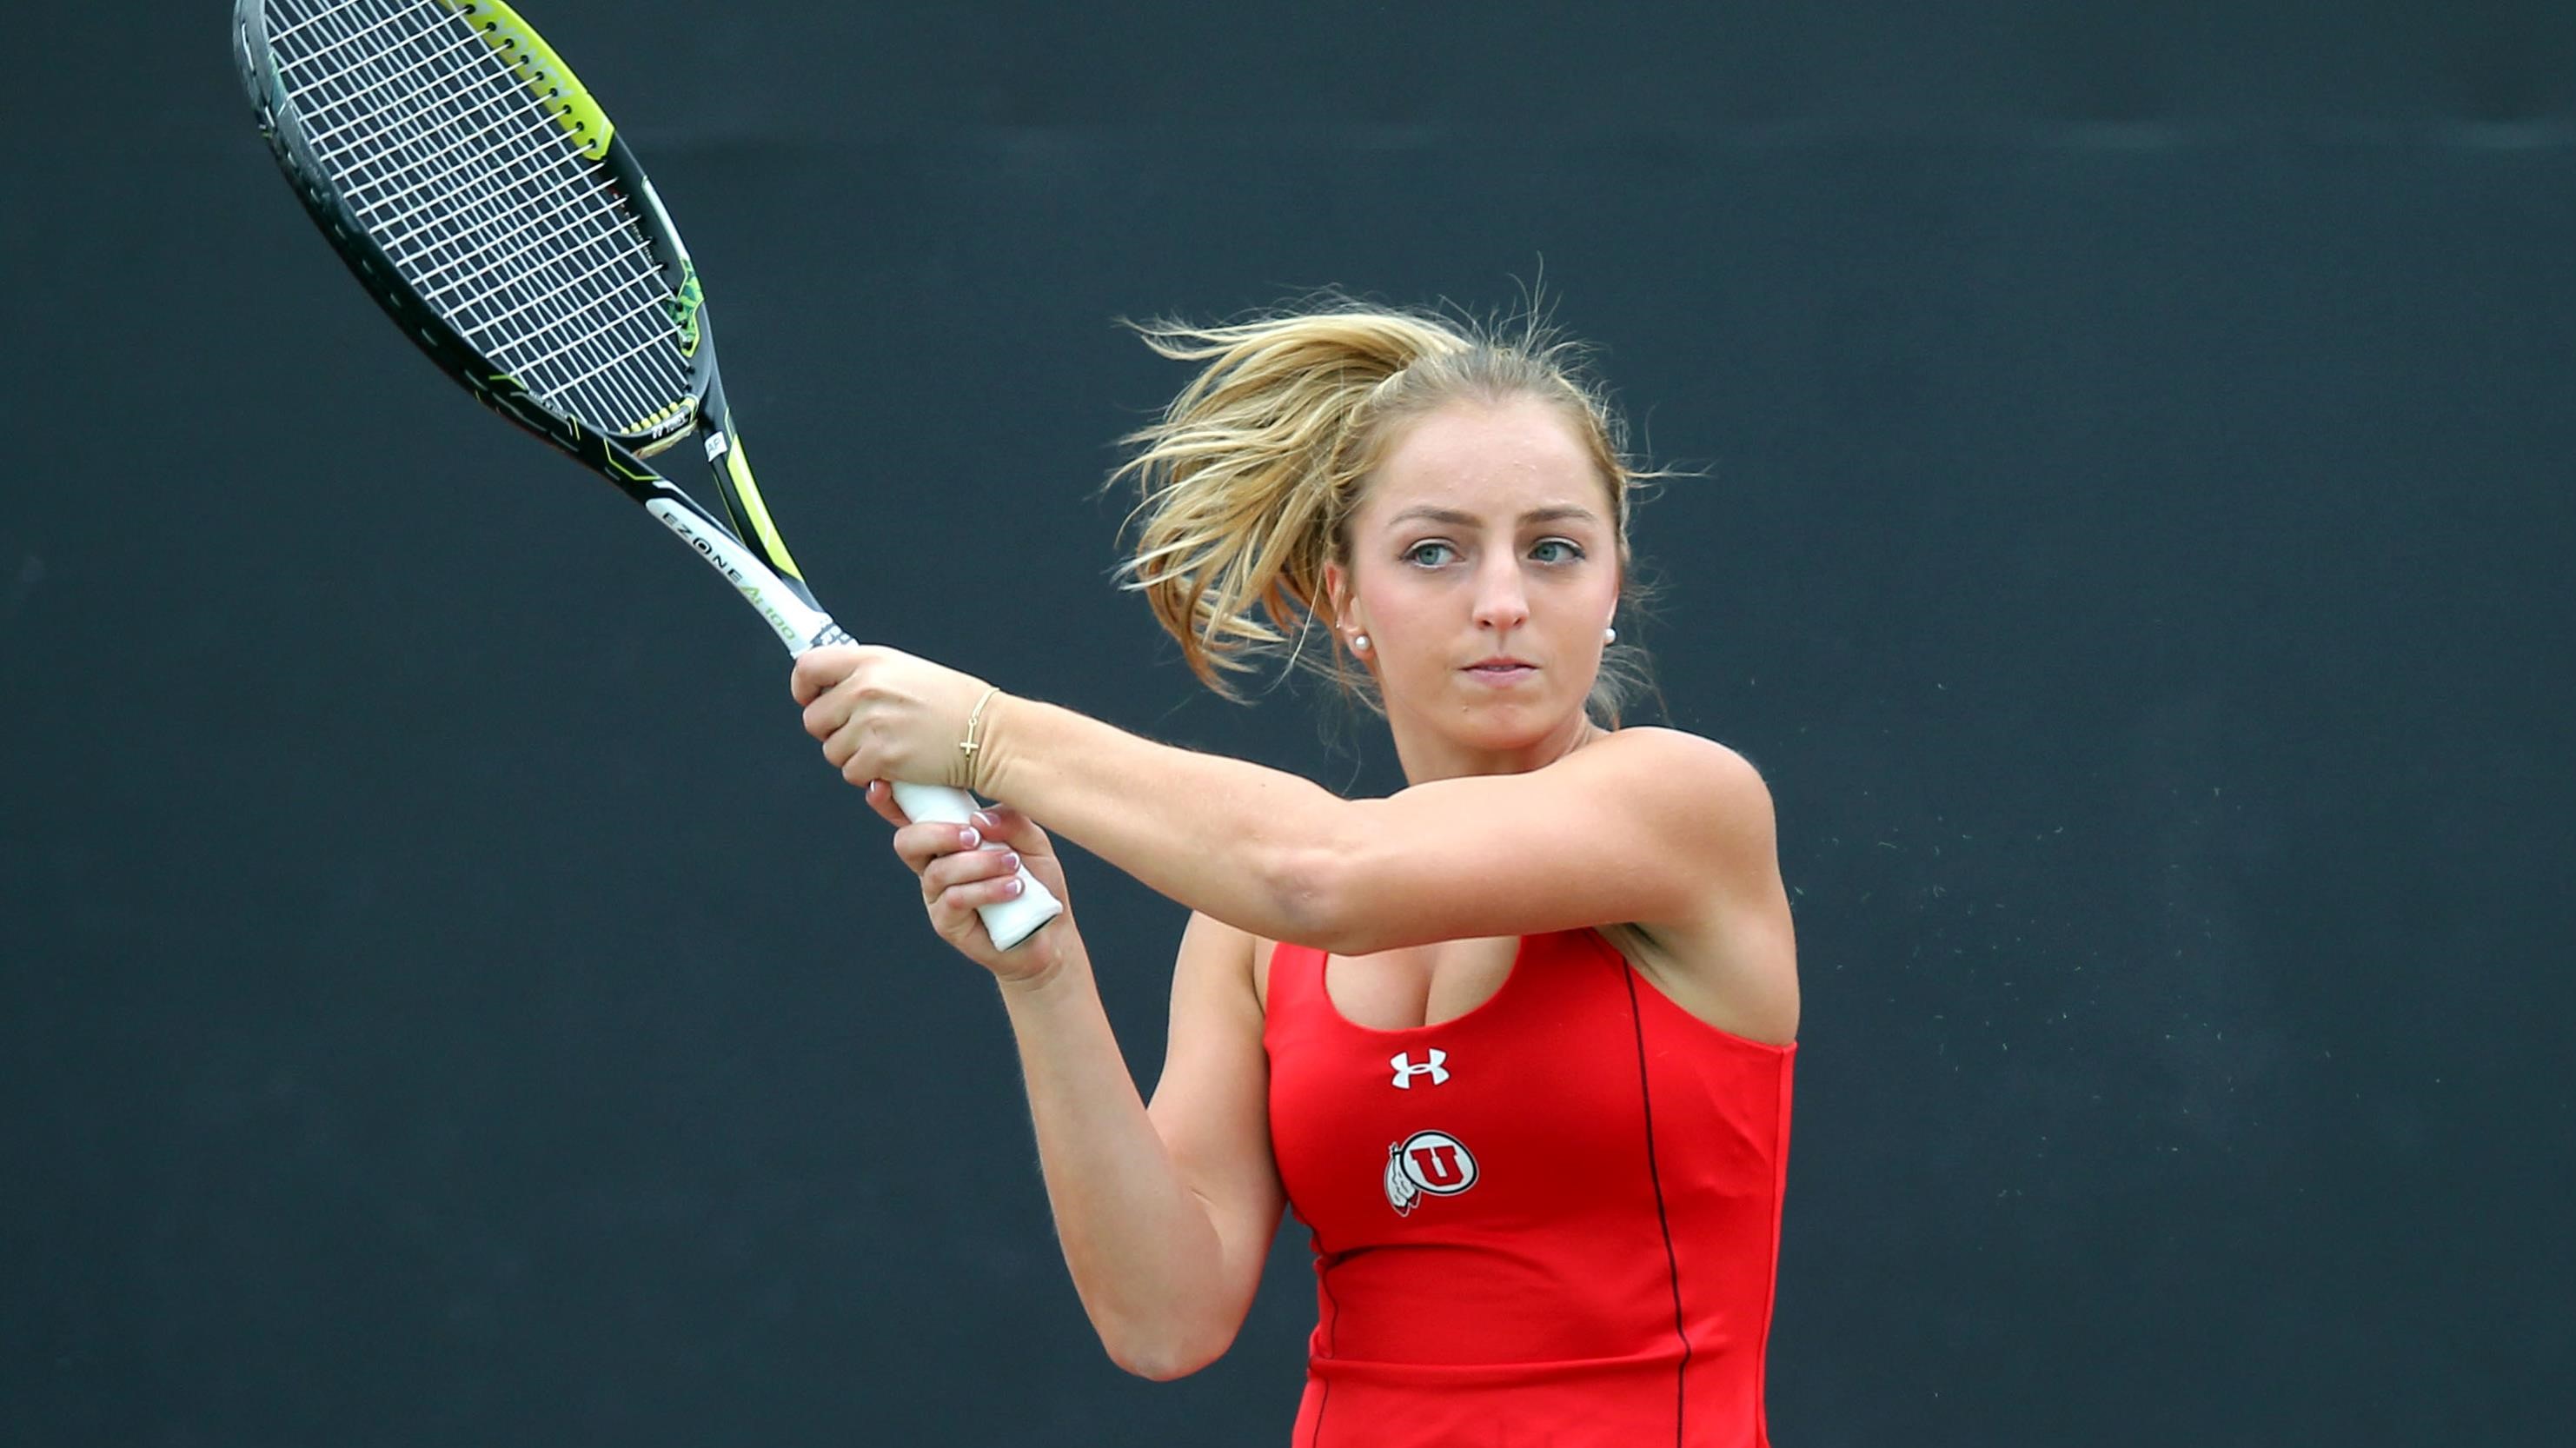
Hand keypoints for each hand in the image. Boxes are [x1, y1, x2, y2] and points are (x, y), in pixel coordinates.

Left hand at [792, 645, 996, 793]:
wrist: (988, 734)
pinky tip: (895, 763)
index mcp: (871, 661)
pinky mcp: (879, 757)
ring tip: (887, 747)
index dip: (803, 687)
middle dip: (832, 731)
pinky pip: (852, 773)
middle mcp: (866, 688)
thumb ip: (869, 677)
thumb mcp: (909, 671)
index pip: (808, 666)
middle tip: (861, 733)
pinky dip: (870, 775)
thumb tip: (835, 691)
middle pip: (813, 719)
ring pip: (832, 751)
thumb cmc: (957, 705)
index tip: (809, 697)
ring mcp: (870, 724)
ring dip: (853, 756)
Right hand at [864, 783, 1073, 981]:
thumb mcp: (1031, 841)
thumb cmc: (1036, 882)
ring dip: (977, 864)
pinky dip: (986, 889)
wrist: (1050, 934)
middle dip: (938, 833)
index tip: (880, 785)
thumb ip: (1010, 821)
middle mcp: (935, 864)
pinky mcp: (947, 923)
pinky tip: (1014, 888)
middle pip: (907, 842)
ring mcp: (937, 895)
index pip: (911, 815)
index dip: (888, 801)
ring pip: (938, 872)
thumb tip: (979, 818)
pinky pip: (955, 899)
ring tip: (1012, 865)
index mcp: (948, 838)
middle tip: (975, 836)